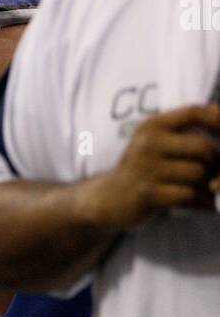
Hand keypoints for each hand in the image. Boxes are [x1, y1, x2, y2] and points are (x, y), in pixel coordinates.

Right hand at [80, 104, 219, 230]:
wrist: (107, 199)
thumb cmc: (142, 170)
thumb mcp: (157, 143)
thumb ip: (185, 128)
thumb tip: (217, 111)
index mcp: (152, 125)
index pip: (194, 113)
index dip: (219, 122)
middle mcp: (148, 142)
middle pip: (203, 146)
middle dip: (218, 164)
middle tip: (218, 176)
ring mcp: (145, 168)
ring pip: (198, 173)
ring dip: (210, 186)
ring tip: (208, 193)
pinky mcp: (147, 193)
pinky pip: (189, 195)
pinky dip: (203, 202)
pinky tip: (205, 205)